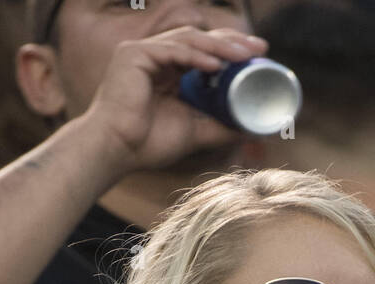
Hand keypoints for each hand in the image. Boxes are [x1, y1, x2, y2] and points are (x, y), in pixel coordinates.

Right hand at [79, 27, 267, 177]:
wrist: (115, 152)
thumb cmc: (146, 145)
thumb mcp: (195, 132)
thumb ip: (221, 126)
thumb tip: (253, 129)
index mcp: (166, 71)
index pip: (202, 52)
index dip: (230, 50)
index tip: (257, 55)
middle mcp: (154, 56)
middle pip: (199, 40)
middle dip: (231, 42)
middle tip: (259, 47)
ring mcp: (142, 52)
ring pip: (188, 40)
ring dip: (219, 47)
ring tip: (244, 56)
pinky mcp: (134, 55)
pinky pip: (171, 50)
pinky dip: (195, 56)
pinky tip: (216, 65)